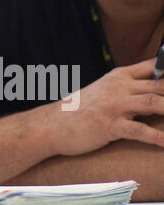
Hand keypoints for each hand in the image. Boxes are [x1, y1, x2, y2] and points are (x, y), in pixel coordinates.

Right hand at [46, 59, 163, 156]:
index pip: (153, 66)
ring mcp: (115, 105)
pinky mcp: (110, 125)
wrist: (51, 125)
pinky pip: (140, 131)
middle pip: (159, 84)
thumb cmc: (78, 111)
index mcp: (119, 76)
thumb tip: (149, 91)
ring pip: (153, 103)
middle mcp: (119, 87)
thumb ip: (126, 88)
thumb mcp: (103, 91)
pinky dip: (158, 137)